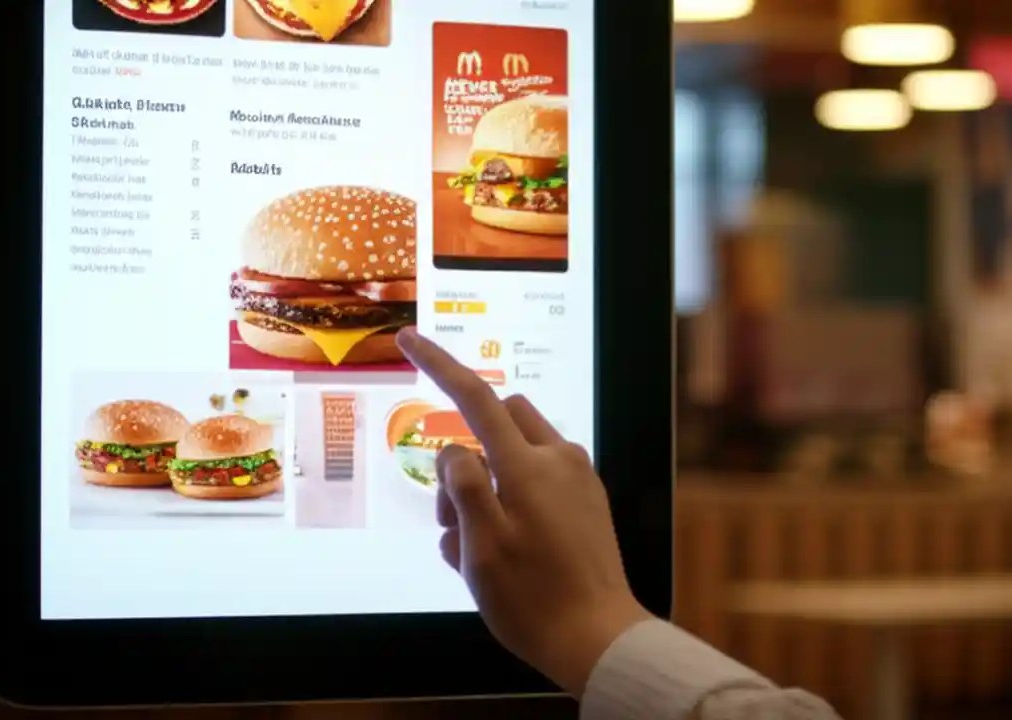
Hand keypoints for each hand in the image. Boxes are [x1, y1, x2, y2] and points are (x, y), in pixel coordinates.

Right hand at [396, 328, 650, 696]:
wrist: (599, 639)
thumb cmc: (534, 599)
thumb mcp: (480, 546)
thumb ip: (463, 487)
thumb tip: (456, 451)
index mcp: (528, 466)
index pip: (474, 397)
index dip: (438, 365)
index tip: (412, 338)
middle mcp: (559, 460)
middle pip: (501, 418)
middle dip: (469, 448)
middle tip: (451, 515)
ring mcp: (579, 480)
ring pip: (519, 451)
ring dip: (489, 482)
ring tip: (475, 550)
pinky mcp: (589, 502)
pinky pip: (542, 479)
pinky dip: (514, 500)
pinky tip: (504, 553)